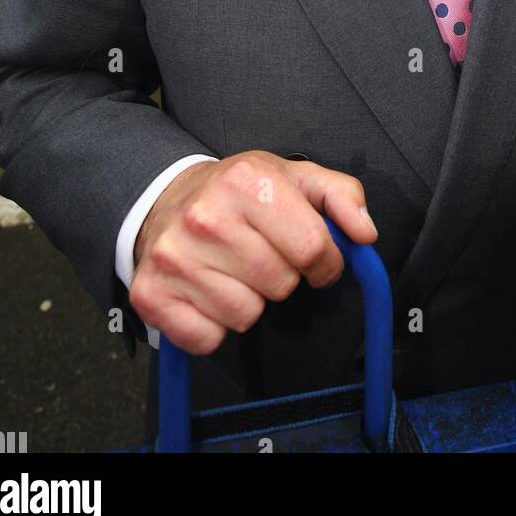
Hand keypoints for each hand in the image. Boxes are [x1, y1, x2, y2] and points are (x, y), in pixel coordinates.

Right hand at [129, 152, 376, 354]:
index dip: (324, 260)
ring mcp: (174, 257)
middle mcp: (205, 217)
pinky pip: (208, 338)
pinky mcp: (151, 294)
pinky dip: (214, 325)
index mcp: (246, 181)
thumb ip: (341, 195)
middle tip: (262, 253)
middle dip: (283, 276)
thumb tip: (364, 233)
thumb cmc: (236, 192)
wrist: (164, 196)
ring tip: (232, 268)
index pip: (313, 247)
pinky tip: (208, 290)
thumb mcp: (294, 176)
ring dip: (249, 300)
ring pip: (246, 315)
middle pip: (280, 284)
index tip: (314, 257)